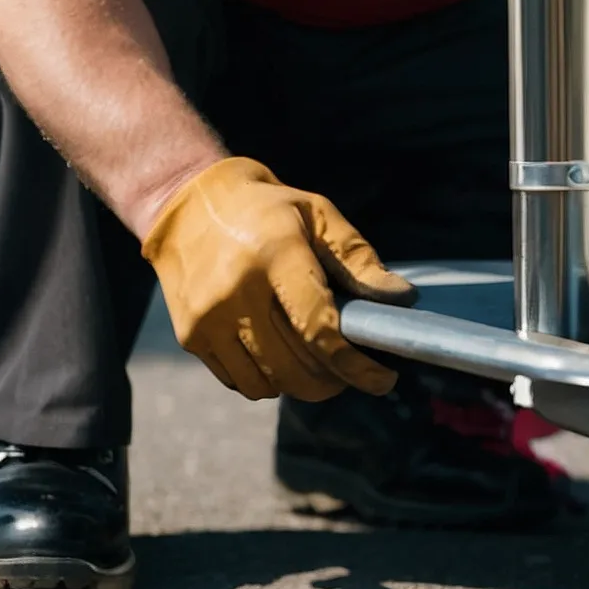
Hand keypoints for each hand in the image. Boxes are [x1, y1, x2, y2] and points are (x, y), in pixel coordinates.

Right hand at [140, 157, 417, 400]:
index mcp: (275, 254)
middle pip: (296, 367)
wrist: (187, 202)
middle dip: (334, 382)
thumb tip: (401, 300)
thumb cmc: (266, 208)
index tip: (382, 380)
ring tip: (316, 366)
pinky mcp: (190, 334)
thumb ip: (358, 259)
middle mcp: (237, 289)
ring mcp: (208, 317)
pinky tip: (279, 357)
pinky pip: (239, 381)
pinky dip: (266, 380)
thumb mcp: (318, 214)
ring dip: (301, 386)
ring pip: (268, 383)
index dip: (355, 366)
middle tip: (350, 373)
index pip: (320, 330)